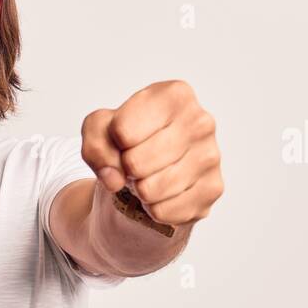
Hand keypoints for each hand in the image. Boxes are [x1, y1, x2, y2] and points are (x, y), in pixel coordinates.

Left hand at [80, 80, 223, 226]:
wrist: (155, 166)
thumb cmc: (129, 139)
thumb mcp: (100, 128)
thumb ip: (95, 143)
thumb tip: (114, 179)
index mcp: (175, 95)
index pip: (122, 132)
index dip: (114, 143)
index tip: (125, 139)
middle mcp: (200, 122)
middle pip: (135, 163)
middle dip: (126, 169)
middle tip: (135, 162)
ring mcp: (210, 156)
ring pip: (149, 190)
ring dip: (139, 190)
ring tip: (149, 175)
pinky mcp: (212, 189)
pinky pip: (163, 212)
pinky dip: (153, 208)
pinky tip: (162, 192)